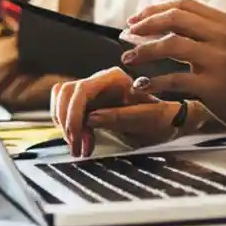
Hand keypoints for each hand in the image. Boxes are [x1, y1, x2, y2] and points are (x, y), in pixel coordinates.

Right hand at [51, 68, 177, 156]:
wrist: (165, 123)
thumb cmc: (160, 120)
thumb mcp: (145, 120)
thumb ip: (118, 117)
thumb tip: (89, 118)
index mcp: (113, 79)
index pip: (81, 90)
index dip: (73, 114)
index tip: (77, 138)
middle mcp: (99, 80)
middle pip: (65, 93)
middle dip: (66, 122)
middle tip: (76, 147)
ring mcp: (92, 90)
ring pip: (61, 99)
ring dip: (64, 124)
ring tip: (79, 147)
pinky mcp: (87, 103)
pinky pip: (65, 109)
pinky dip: (67, 126)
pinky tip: (81, 141)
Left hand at [120, 0, 225, 130]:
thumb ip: (204, 32)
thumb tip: (161, 27)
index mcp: (225, 23)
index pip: (183, 5)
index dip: (155, 10)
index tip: (135, 20)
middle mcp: (222, 37)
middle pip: (174, 19)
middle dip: (145, 25)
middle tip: (127, 36)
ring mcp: (218, 61)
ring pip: (171, 45)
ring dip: (143, 52)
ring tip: (128, 59)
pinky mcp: (213, 86)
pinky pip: (174, 80)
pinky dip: (153, 82)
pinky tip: (141, 84)